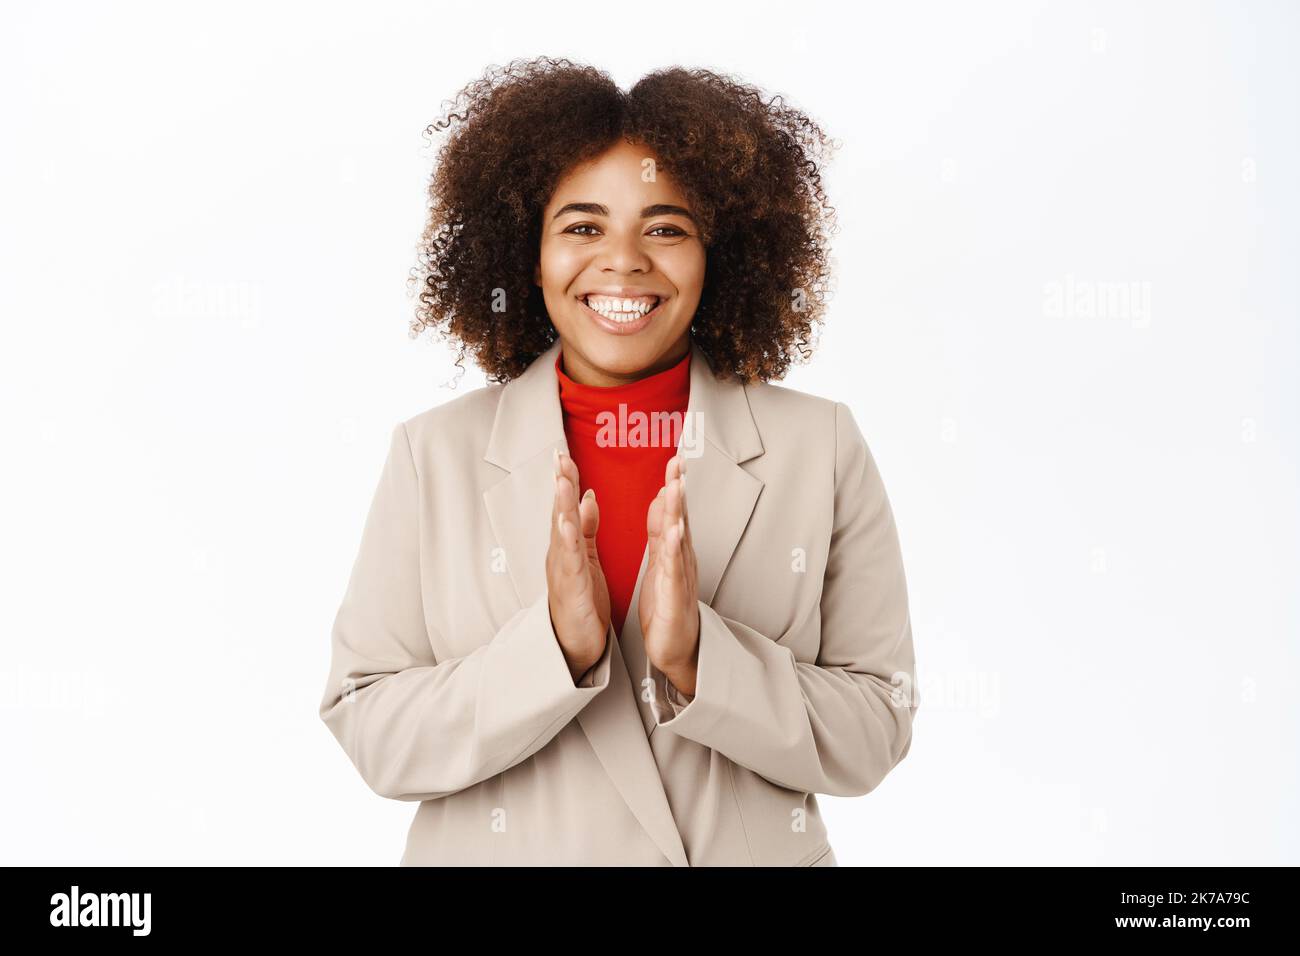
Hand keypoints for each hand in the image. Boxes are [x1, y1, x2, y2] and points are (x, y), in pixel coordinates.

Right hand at [546, 449, 610, 682]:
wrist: (575, 644)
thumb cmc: (581, 602)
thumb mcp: (585, 558)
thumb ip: (585, 528)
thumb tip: (586, 497)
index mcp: (567, 546)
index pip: (566, 506)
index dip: (566, 479)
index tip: (565, 453)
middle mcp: (560, 554)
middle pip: (559, 512)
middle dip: (559, 483)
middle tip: (559, 456)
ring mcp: (562, 570)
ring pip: (561, 531)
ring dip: (561, 504)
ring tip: (562, 479)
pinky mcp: (571, 588)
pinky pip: (570, 561)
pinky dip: (568, 539)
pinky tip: (567, 522)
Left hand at [639, 452, 699, 695]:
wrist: (677, 648)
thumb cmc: (668, 606)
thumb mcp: (661, 561)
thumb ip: (660, 530)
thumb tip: (661, 498)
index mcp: (674, 550)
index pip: (674, 510)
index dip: (674, 483)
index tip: (673, 456)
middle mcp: (682, 559)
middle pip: (680, 517)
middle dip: (679, 488)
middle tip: (678, 460)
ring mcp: (681, 577)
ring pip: (679, 539)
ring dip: (678, 511)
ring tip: (677, 486)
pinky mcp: (674, 597)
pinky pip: (674, 570)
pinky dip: (675, 550)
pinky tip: (675, 532)